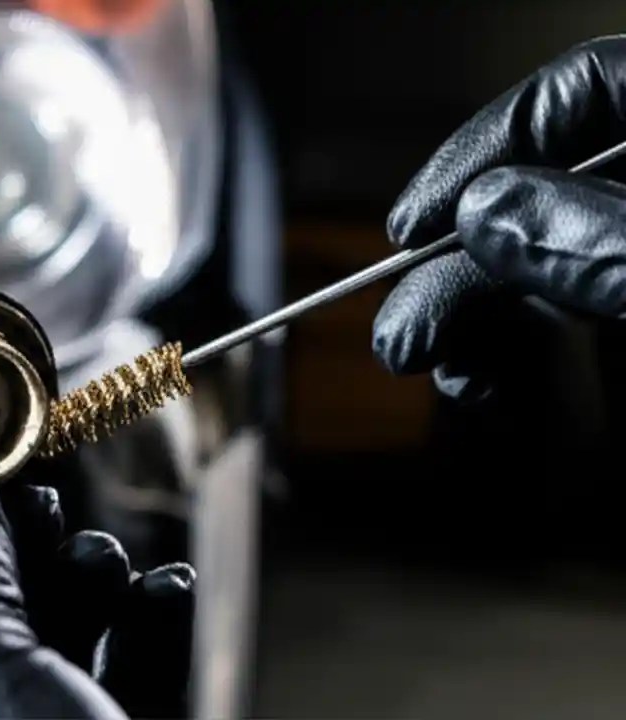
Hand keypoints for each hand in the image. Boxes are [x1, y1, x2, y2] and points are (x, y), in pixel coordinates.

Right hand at [372, 35, 625, 400]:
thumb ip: (597, 237)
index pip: (574, 93)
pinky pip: (569, 326)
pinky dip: (516, 358)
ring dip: (471, 321)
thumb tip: (482, 213)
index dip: (481, 150)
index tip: (411, 222)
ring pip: (542, 267)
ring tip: (428, 365)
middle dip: (457, 267)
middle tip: (403, 330)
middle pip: (538, 194)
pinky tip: (483, 385)